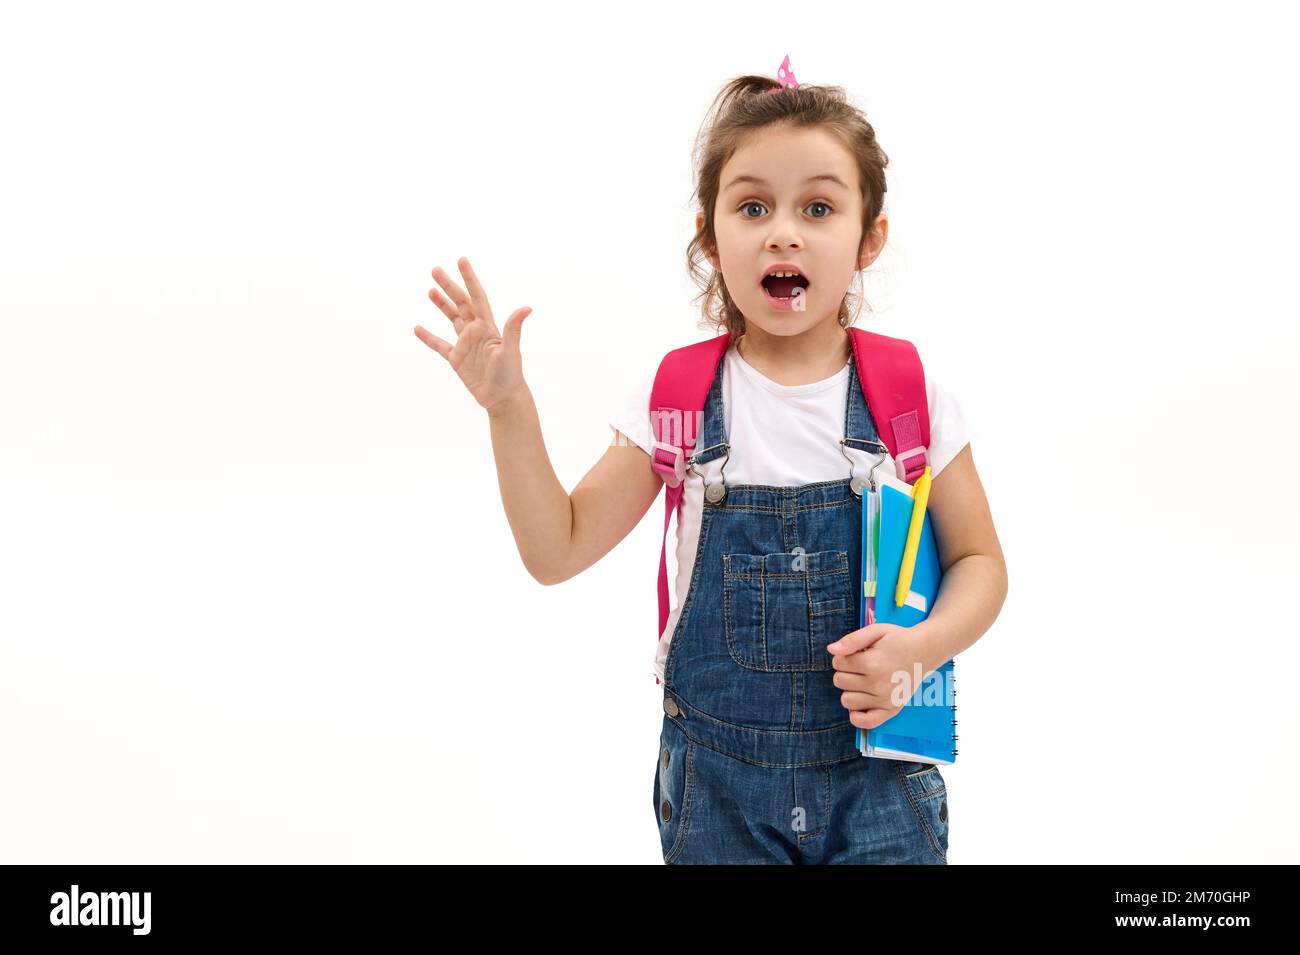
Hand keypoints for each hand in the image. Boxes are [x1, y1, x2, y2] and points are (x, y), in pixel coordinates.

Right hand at [414, 257, 532, 415]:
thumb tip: (527, 308)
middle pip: (460, 303)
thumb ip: (513, 328)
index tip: (461, 261)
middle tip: (435, 270)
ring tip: (430, 290)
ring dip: (441, 304)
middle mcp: (476, 331)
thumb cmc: (510, 375)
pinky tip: (417, 328)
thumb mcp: (510, 350)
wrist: (503, 398)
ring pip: (451, 318)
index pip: (477, 297)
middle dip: (448, 286)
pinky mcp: (456, 359)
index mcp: (488, 326)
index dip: (469, 279)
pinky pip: (439, 345)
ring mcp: (465, 344)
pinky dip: (428, 337)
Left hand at [827, 623, 935, 730]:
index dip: (842, 656)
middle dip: (845, 671)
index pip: (837, 663)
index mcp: (872, 663)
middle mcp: (878, 684)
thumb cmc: (898, 640)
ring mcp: (885, 700)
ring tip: (863, 681)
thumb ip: (852, 639)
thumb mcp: (876, 631)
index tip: (855, 654)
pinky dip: (857, 715)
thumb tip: (831, 650)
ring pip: (847, 701)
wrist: (925, 651)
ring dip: (850, 690)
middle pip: (839, 682)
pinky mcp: (892, 710)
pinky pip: (865, 722)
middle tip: (860, 666)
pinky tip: (862, 701)